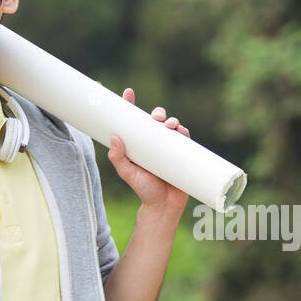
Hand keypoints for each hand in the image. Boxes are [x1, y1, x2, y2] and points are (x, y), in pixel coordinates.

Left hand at [109, 87, 190, 214]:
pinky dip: (184, 132)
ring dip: (171, 120)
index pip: (135, 121)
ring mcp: (170, 148)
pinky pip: (185, 139)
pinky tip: (182, 131)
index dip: (131, 105)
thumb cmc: (144, 190)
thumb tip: (115, 137)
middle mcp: (155, 144)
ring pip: (172, 127)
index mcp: (140, 144)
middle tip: (156, 117)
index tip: (128, 93)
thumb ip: (118, 158)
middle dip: (158, 113)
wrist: (163, 207)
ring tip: (169, 125)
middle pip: (156, 121)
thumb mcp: (127, 173)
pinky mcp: (183, 155)